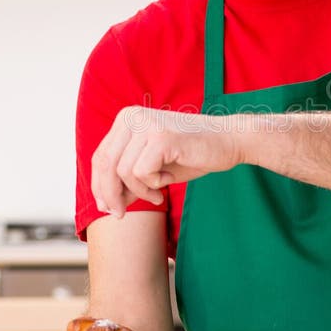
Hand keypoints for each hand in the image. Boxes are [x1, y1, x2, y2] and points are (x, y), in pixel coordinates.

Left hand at [91, 105, 241, 216]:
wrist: (230, 141)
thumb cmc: (193, 154)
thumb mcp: (155, 168)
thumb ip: (130, 180)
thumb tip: (106, 204)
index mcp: (127, 118)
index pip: (100, 156)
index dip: (100, 186)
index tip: (109, 207)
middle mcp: (132, 116)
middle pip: (106, 164)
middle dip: (112, 194)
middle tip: (122, 213)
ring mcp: (146, 125)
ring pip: (124, 172)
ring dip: (141, 191)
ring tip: (159, 192)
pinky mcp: (161, 137)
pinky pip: (142, 173)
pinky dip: (155, 184)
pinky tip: (169, 180)